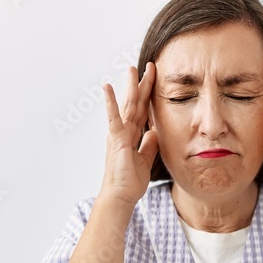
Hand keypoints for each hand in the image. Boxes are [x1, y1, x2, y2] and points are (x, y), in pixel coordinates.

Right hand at [98, 62, 159, 207]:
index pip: (142, 111)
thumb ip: (149, 145)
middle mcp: (124, 132)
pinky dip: (111, 103)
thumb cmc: (130, 182)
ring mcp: (119, 134)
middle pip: (135, 103)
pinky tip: (108, 87)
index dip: (148, 95)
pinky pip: (113, 118)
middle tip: (149, 66)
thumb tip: (155, 132)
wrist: (120, 196)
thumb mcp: (145, 160)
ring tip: (132, 69)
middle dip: (142, 85)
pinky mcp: (116, 139)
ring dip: (130, 87)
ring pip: (127, 106)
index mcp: (132, 136)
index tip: (155, 80)